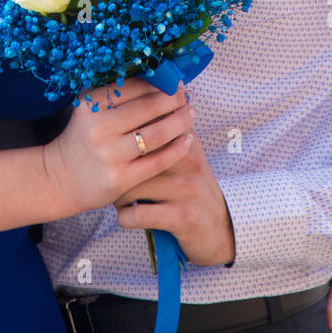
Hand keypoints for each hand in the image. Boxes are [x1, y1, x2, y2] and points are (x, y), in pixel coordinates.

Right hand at [43, 77, 194, 215]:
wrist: (60, 179)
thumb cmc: (83, 139)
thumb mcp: (89, 110)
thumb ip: (116, 94)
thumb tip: (157, 76)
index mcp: (91, 105)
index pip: (134, 86)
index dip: (159, 81)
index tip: (174, 79)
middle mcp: (98, 128)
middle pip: (148, 108)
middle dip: (174, 99)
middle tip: (186, 95)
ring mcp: (109, 155)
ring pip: (156, 134)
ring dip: (180, 121)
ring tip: (191, 113)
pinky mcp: (120, 179)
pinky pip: (156, 161)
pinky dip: (176, 149)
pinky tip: (188, 140)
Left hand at [113, 124, 234, 265]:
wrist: (220, 229)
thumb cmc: (190, 187)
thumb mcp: (185, 154)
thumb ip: (164, 130)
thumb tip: (135, 103)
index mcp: (186, 139)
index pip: (148, 124)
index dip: (124, 133)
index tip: (112, 145)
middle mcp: (188, 160)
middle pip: (133, 155)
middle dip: (115, 168)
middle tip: (111, 177)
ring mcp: (187, 188)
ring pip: (131, 186)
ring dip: (118, 197)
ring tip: (121, 200)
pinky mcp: (183, 217)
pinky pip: (137, 214)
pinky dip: (126, 218)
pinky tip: (129, 217)